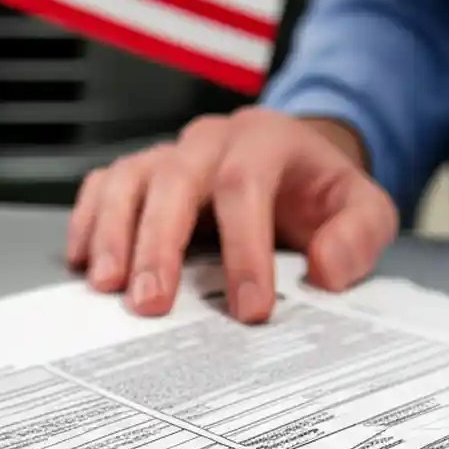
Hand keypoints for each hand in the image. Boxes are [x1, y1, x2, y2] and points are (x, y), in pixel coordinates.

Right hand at [66, 108, 397, 323]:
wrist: (295, 165)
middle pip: (174, 180)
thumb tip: (326, 270)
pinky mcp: (141, 173)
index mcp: (265, 139)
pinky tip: (85, 262)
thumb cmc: (320, 192)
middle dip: (159, 244)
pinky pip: (102, 186)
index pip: (245, 185)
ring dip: (112, 233)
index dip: (245, 248)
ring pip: (128, 179)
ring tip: (107, 286)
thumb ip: (358, 235)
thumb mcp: (364, 208)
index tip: (250, 308)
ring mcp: (168, 154)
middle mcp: (208, 140)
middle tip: (151, 304)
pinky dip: (88, 221)